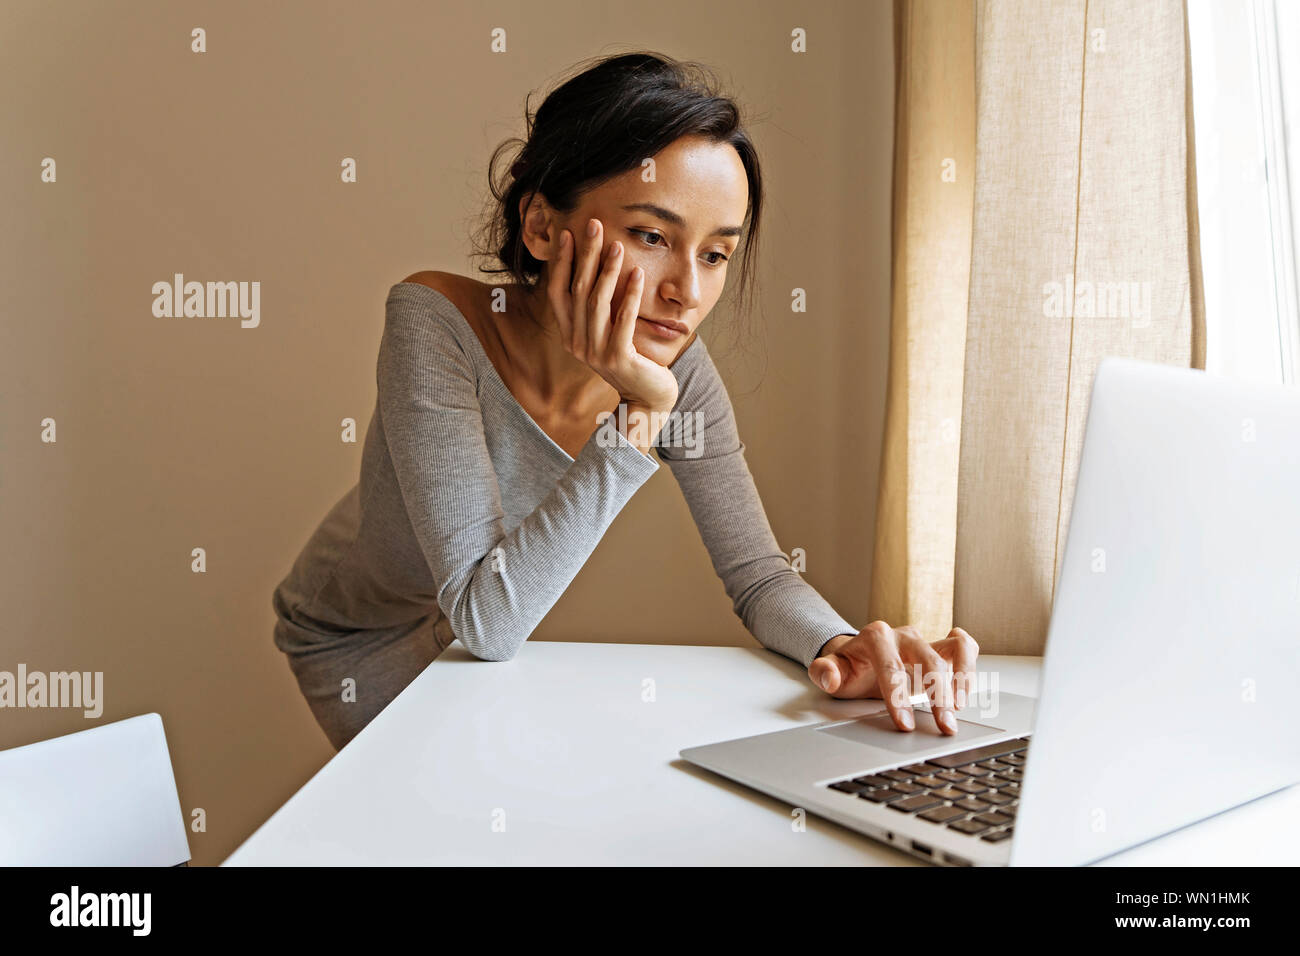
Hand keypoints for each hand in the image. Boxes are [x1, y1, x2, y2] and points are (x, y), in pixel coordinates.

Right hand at [547, 218, 679, 415]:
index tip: (567, 233)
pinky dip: (629, 296)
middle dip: (586, 255)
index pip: (557, 291)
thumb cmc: (630, 359)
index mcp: (569, 335)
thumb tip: (597, 268)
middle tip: (594, 226)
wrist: (646, 397)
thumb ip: (598, 309)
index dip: (561, 262)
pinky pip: (622, 321)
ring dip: (608, 271)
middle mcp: (577, 343)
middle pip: (577, 290)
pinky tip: (637, 275)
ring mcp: (596, 353)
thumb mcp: (607, 332)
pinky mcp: (618, 358)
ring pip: (597, 303)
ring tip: (618, 245)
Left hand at [807, 621, 978, 735]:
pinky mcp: (940, 650)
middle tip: (944, 725)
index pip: (890, 666)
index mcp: (876, 637)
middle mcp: (904, 636)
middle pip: (928, 659)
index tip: (905, 724)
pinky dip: (970, 665)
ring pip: (955, 648)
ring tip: (959, 709)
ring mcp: (925, 641)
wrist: (859, 655)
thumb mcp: (832, 671)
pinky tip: (967, 688)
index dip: (898, 696)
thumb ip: (825, 672)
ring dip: (962, 678)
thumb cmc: (849, 667)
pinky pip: (964, 647)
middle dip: (938, 694)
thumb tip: (828, 675)